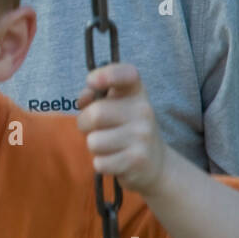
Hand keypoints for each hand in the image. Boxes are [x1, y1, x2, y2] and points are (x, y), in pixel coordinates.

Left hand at [76, 62, 166, 193]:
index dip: (106, 74)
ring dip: (94, 146)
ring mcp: (142, 136)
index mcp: (136, 92)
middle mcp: (143, 110)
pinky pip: (99, 162)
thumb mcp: (116, 106)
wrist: (156, 163)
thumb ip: (95, 97)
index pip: (126, 74)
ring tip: (109, 145)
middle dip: (85, 124)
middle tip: (96, 129)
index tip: (91, 81)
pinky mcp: (137, 160)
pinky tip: (116, 159)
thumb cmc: (125, 129)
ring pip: (94, 142)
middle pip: (95, 114)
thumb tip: (83, 101)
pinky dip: (101, 163)